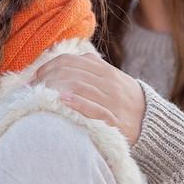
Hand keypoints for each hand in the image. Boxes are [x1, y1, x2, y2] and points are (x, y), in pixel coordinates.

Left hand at [30, 52, 146, 144]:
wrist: (151, 122)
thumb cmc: (123, 101)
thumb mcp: (109, 79)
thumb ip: (89, 69)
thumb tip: (57, 65)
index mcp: (105, 70)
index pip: (70, 61)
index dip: (48, 68)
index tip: (34, 79)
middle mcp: (109, 82)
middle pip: (71, 73)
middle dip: (48, 80)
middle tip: (32, 91)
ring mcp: (113, 101)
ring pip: (81, 87)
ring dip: (56, 89)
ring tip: (40, 95)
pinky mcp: (116, 120)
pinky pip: (95, 109)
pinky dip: (77, 103)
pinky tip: (61, 101)